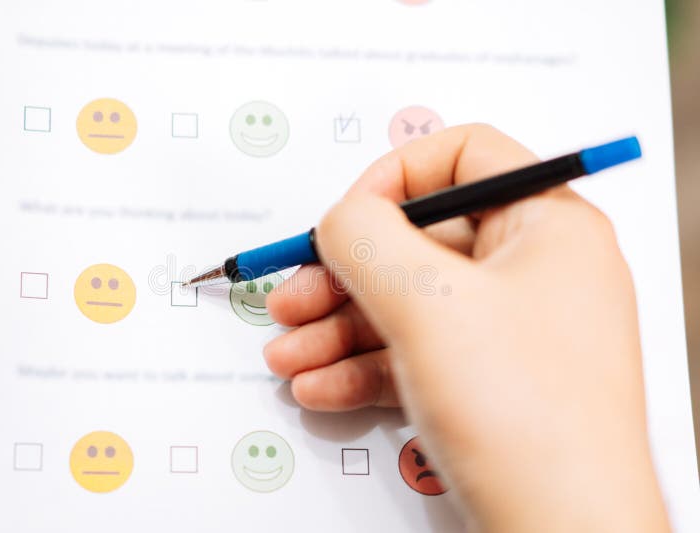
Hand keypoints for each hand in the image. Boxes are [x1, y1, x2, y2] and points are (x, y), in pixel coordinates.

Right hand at [265, 125, 668, 531]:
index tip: (346, 219)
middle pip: (419, 242)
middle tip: (290, 297)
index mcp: (548, 225)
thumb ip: (367, 239)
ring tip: (287, 354)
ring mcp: (510, 330)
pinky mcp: (488, 381)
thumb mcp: (428, 305)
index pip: (465, 156)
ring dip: (338, 328)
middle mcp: (533, 271)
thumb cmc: (526, 415)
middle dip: (342, 274)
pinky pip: (415, 354)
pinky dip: (362, 367)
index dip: (394, 176)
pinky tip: (319, 386)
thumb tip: (339, 216)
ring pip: (407, 305)